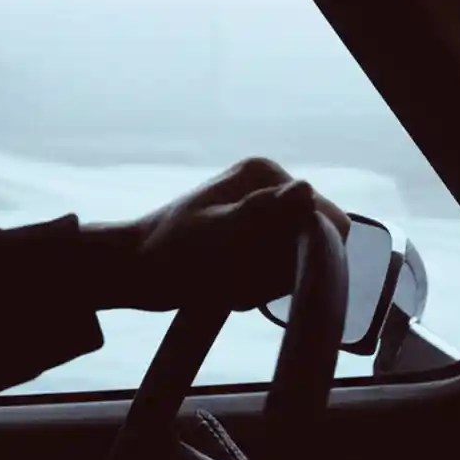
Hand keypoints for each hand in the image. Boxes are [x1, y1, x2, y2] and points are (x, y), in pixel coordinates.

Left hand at [87, 157, 349, 311]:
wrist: (132, 270)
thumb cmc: (167, 253)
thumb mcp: (215, 236)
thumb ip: (260, 214)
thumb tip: (306, 190)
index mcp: (265, 173)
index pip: (328, 219)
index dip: (306, 254)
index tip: (261, 268)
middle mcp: (270, 186)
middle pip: (313, 243)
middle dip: (278, 271)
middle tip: (235, 278)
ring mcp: (263, 211)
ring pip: (295, 262)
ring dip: (265, 282)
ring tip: (227, 282)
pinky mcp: (254, 235)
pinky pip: (276, 271)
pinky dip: (256, 286)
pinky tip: (226, 285)